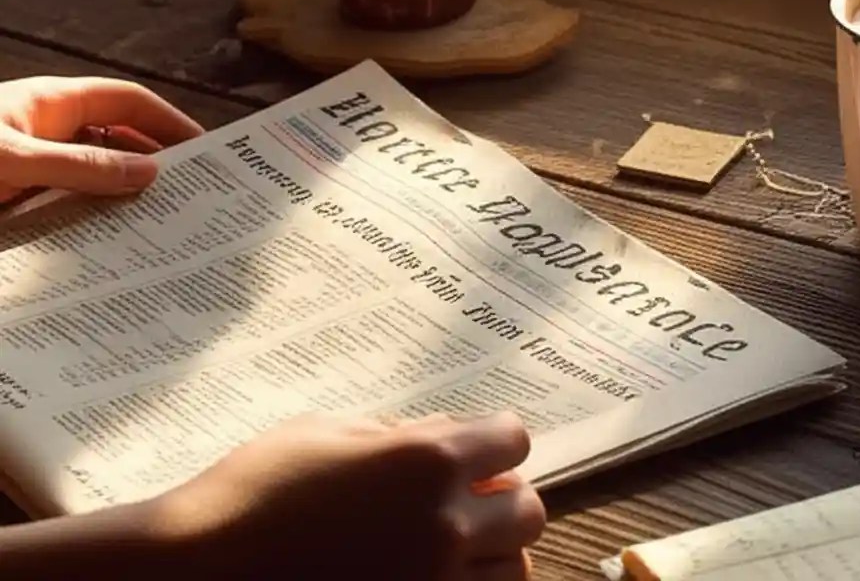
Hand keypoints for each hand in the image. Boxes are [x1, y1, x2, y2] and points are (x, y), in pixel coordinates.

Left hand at [0, 75, 203, 202]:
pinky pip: (70, 202)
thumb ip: (78, 165)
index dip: (167, 120)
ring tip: (160, 218)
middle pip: (118, 138)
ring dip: (125, 192)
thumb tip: (148, 172)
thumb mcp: (14, 157)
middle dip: (154, 160)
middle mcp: (48, 129)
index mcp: (51, 102)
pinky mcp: (21, 195)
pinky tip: (113, 237)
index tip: (203, 148)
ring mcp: (34, 162)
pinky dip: (95, 215)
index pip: (127, 101)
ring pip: (97, 173)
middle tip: (190, 191)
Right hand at [153, 412, 545, 579]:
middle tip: (467, 499)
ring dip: (494, 553)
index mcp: (426, 462)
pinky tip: (431, 574)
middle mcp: (444, 527)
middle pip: (529, 511)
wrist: (191, 575)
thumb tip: (447, 434)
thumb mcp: (323, 433)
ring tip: (452, 545)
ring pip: (514, 571)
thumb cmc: (249, 494)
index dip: (496, 441)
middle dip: (504, 500)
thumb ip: (397, 433)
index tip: (477, 450)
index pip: (513, 440)